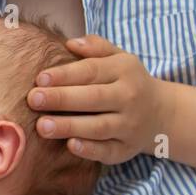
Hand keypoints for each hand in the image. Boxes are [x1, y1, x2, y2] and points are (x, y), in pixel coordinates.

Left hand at [27, 34, 170, 163]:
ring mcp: (129, 125)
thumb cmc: (127, 82)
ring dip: (70, 127)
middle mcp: (129, 98)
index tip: (40, 78)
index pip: (92, 71)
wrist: (162, 114)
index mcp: (124, 71)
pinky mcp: (127, 149)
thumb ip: (97, 48)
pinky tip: (70, 145)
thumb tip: (71, 43)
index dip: (65, 75)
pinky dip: (90, 150)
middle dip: (62, 99)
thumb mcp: (119, 58)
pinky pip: (108, 151)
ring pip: (99, 127)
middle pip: (93, 98)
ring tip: (42, 126)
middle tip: (33, 100)